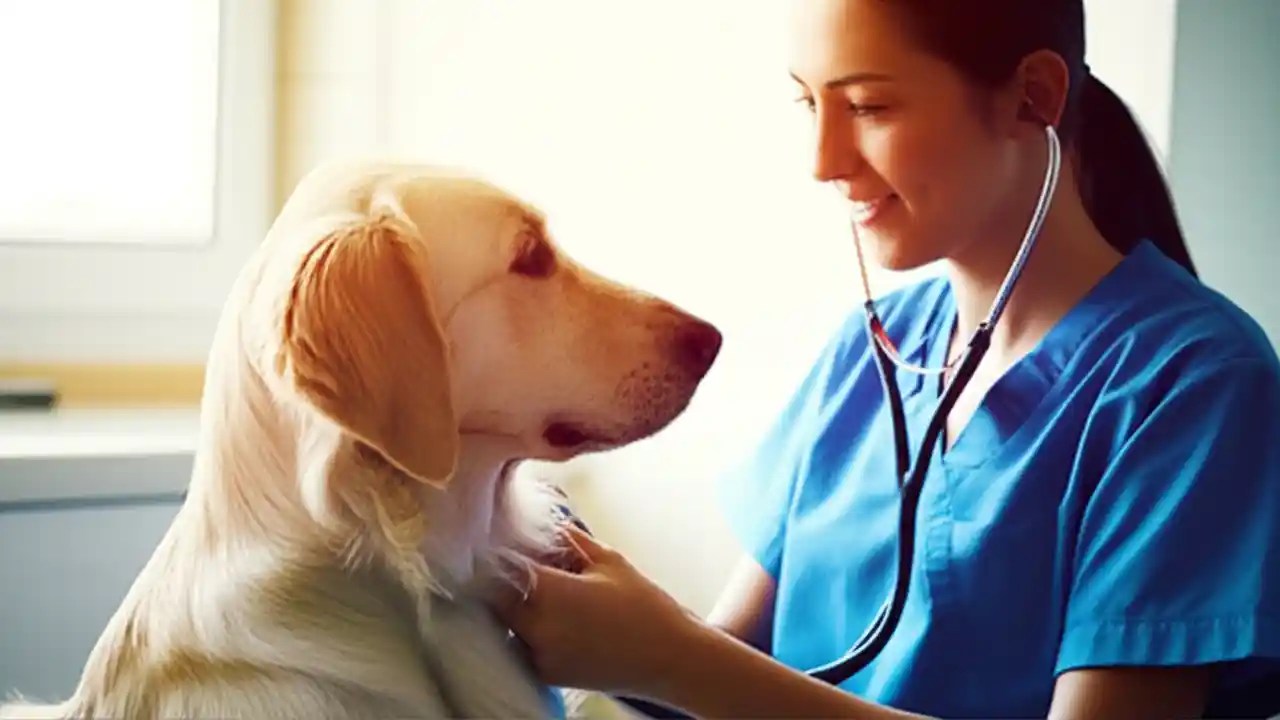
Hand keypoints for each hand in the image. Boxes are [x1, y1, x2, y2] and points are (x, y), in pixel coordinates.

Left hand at [494, 525, 700, 695]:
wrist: (670, 659)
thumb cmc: (644, 606)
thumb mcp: (608, 560)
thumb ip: (569, 540)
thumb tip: (545, 524)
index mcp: (551, 596)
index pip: (503, 569)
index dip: (503, 554)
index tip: (508, 543)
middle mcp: (537, 630)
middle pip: (498, 598)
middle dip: (508, 580)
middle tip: (527, 564)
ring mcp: (539, 656)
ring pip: (507, 622)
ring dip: (516, 604)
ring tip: (547, 591)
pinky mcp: (546, 674)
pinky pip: (522, 643)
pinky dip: (529, 628)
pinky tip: (556, 616)